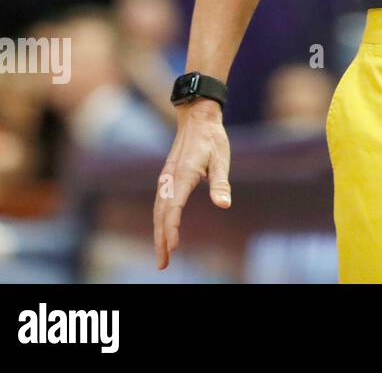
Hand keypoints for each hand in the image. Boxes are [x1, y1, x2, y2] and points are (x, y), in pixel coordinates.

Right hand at [153, 98, 230, 269]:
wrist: (197, 117)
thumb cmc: (212, 138)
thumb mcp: (222, 159)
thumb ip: (220, 183)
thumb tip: (224, 205)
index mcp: (182, 175)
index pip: (173, 208)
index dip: (172, 229)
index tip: (174, 247)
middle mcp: (169, 179)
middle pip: (161, 214)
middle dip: (160, 239)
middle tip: (162, 263)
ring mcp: (165, 178)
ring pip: (157, 210)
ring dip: (158, 232)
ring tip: (163, 253)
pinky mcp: (166, 177)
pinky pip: (160, 203)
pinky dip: (159, 220)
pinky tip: (163, 231)